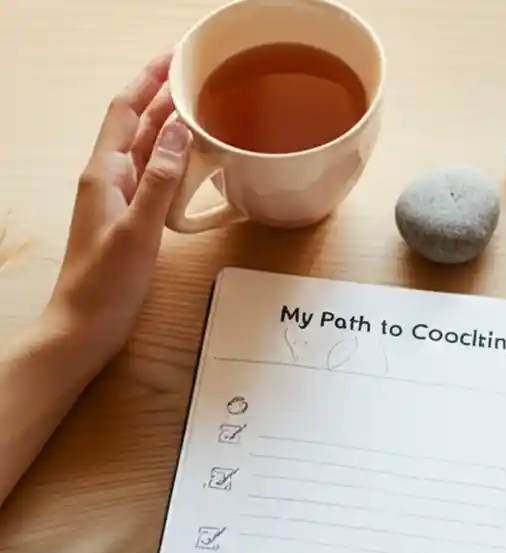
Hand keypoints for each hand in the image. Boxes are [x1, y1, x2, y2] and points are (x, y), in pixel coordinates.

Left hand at [46, 50, 190, 368]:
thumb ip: (160, 180)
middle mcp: (110, 178)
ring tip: (208, 106)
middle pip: (140, 124)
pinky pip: (159, 175)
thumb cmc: (104, 284)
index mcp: (103, 173)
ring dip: (175, 125)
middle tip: (203, 76)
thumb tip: (181, 131)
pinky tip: (201, 157)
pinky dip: (180, 159)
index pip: (125, 111)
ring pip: (152, 149)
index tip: (177, 58)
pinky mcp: (135, 217)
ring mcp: (122, 197)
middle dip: (167, 96)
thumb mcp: (136, 231)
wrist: (84, 327)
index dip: (148, 80)